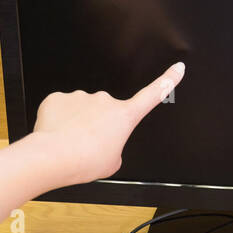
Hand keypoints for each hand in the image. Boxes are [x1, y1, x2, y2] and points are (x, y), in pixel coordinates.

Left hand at [31, 61, 185, 187]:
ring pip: (81, 112)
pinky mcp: (59, 98)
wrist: (54, 157)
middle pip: (105, 113)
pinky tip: (56, 136)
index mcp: (124, 116)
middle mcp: (105, 101)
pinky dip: (59, 122)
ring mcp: (81, 97)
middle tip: (88, 147)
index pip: (152, 95)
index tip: (177, 68)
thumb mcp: (112, 164)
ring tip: (70, 145)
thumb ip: (114, 149)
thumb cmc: (84, 161)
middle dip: (97, 127)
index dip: (167, 81)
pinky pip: (61, 110)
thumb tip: (104, 141)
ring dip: (77, 125)